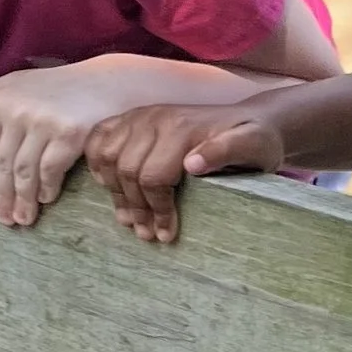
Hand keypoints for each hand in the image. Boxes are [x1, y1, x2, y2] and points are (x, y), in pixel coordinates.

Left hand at [0, 58, 183, 228]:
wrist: (106, 82)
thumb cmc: (56, 85)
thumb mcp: (12, 83)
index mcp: (0, 103)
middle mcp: (19, 113)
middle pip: (4, 166)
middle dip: (2, 197)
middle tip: (3, 220)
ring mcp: (44, 124)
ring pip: (25, 172)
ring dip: (23, 200)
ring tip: (22, 219)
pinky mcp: (70, 134)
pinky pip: (51, 170)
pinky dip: (47, 188)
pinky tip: (47, 200)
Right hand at [85, 99, 290, 243]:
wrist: (253, 119)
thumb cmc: (255, 140)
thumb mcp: (253, 146)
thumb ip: (225, 152)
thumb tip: (192, 165)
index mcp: (183, 129)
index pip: (153, 175)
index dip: (157, 210)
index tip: (166, 235)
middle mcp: (155, 119)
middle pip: (127, 169)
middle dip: (135, 207)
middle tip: (146, 234)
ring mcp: (140, 116)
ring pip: (107, 156)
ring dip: (113, 190)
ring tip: (128, 217)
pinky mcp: (132, 117)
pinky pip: (99, 137)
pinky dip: (96, 162)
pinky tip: (106, 183)